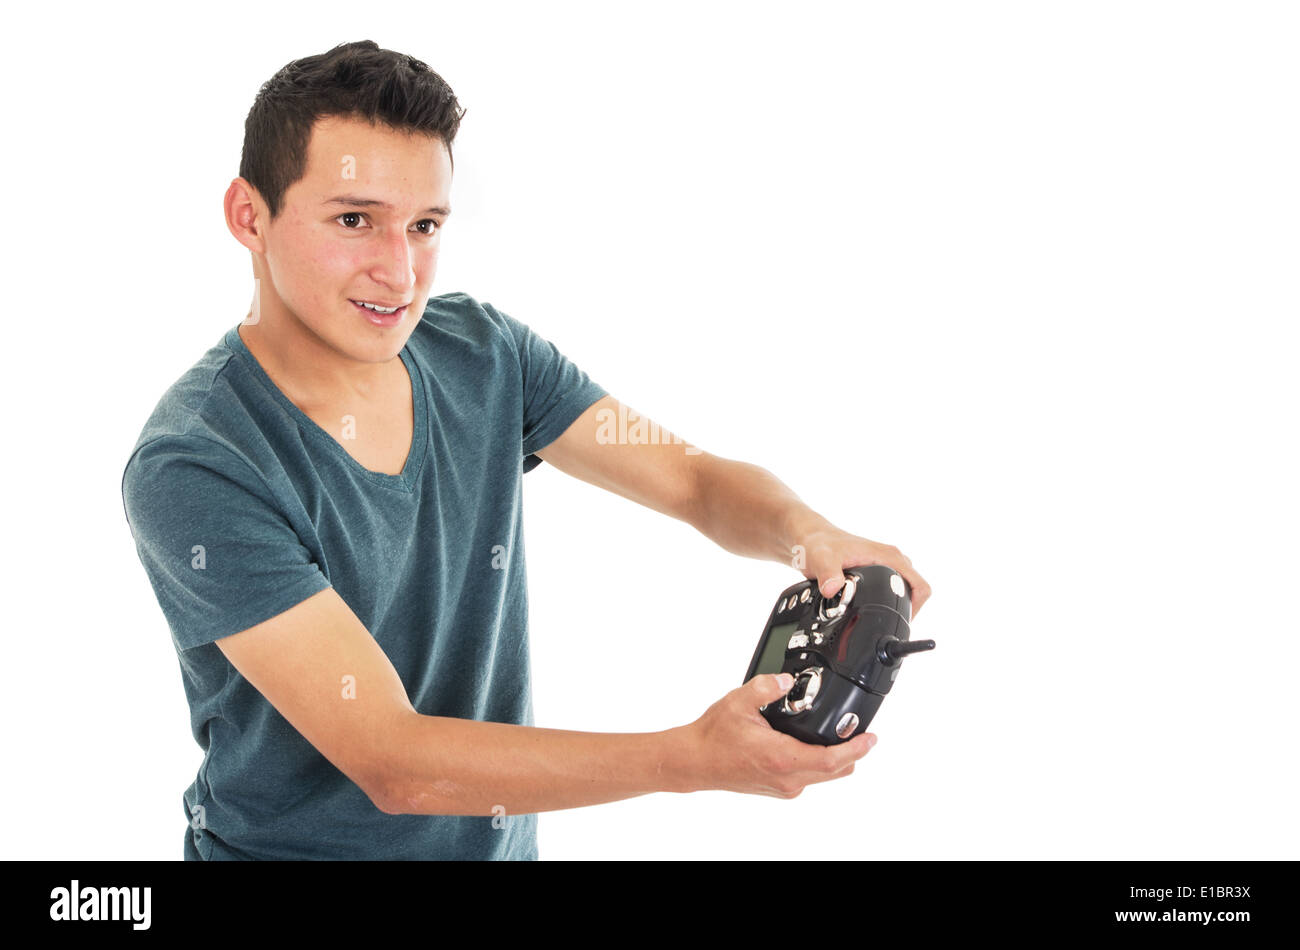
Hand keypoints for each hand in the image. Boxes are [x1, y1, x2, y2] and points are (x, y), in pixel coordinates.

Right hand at [670, 674, 876, 797]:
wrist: (695, 761)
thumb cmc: (714, 736)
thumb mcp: (738, 702)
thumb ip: (764, 687)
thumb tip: (785, 679)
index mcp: (781, 758)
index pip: (832, 760)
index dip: (856, 750)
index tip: (871, 738)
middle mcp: (786, 778)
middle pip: (835, 771)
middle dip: (853, 753)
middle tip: (862, 735)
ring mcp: (783, 787)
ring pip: (823, 777)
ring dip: (836, 760)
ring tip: (838, 738)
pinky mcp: (777, 788)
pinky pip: (808, 777)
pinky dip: (818, 763)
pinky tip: (810, 745)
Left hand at [793, 524, 931, 617]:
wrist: (809, 537)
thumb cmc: (817, 543)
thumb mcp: (822, 559)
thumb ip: (828, 574)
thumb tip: (833, 589)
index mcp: (887, 556)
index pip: (919, 585)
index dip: (916, 608)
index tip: (901, 622)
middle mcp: (890, 559)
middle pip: (914, 590)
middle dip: (906, 609)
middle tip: (886, 623)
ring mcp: (884, 564)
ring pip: (903, 589)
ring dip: (896, 604)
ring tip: (878, 618)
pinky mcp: (875, 569)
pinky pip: (891, 587)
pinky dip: (885, 600)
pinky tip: (869, 609)